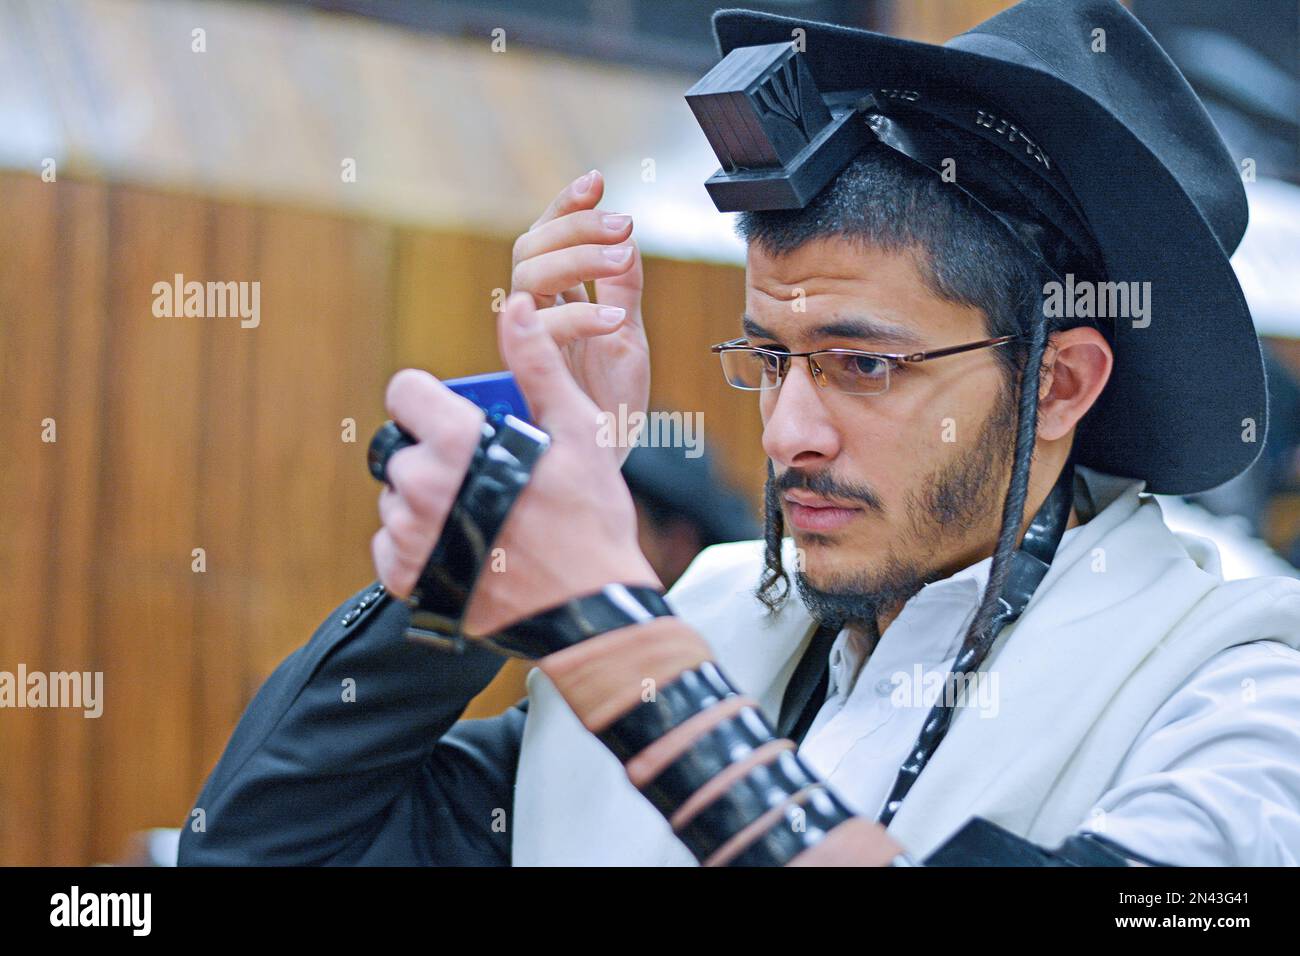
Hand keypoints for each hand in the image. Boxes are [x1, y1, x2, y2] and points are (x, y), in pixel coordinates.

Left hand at [373, 292, 659, 636]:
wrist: (590, 607)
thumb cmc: (591, 517)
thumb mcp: (576, 430)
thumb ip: (536, 366)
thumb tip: (516, 307)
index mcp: (456, 443)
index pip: (403, 392)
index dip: (429, 398)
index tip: (457, 415)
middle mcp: (421, 488)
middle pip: (401, 448)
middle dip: (434, 452)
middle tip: (481, 471)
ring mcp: (411, 537)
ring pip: (396, 497)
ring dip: (424, 499)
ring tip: (476, 512)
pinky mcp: (409, 579)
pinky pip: (390, 545)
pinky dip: (416, 543)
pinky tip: (458, 542)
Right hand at [511, 170, 648, 460]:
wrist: (604, 462)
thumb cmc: (609, 407)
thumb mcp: (627, 338)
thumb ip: (622, 288)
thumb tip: (625, 235)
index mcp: (551, 303)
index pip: (544, 240)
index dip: (563, 207)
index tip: (595, 180)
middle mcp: (530, 318)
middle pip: (530, 248)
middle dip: (575, 228)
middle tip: (621, 226)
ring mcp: (526, 343)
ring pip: (529, 277)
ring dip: (577, 259)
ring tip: (622, 258)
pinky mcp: (529, 374)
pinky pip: (541, 331)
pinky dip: (579, 316)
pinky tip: (614, 318)